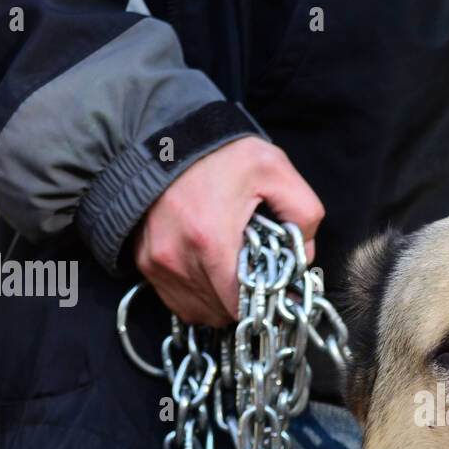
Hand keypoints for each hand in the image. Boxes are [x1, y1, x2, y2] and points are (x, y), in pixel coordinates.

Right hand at [133, 135, 324, 325]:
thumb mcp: (274, 170)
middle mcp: (178, 258)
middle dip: (245, 300)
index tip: (275, 290)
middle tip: (256, 274)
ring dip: (222, 301)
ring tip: (233, 269)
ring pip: (200, 312)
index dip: (263, 303)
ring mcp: (157, 264)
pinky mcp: (145, 263)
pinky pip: (178, 301)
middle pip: (223, 312)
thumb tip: (303, 257)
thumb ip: (302, 213)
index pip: (240, 304)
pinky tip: (211, 270)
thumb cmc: (221, 153)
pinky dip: (199, 296)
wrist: (166, 137)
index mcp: (210, 240)